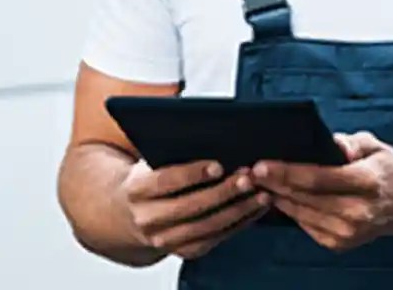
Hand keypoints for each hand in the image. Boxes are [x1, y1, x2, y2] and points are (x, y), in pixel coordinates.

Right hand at [121, 159, 270, 259]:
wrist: (132, 215)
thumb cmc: (152, 179)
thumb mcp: (152, 163)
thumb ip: (175, 155)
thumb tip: (214, 140)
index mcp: (137, 191)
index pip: (166, 181)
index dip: (193, 174)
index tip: (219, 165)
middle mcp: (147, 219)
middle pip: (190, 207)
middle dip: (223, 192)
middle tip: (248, 178)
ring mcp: (165, 240)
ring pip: (206, 227)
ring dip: (238, 210)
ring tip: (261, 194)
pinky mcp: (184, 251)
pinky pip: (216, 239)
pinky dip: (239, 223)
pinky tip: (255, 208)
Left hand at [252, 132, 392, 251]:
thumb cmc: (385, 170)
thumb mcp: (375, 146)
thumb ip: (352, 142)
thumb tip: (334, 145)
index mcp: (368, 183)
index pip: (319, 178)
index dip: (286, 172)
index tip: (262, 165)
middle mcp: (359, 212)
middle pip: (304, 197)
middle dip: (274, 183)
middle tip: (250, 172)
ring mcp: (349, 232)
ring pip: (301, 213)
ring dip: (277, 197)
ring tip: (258, 183)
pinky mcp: (339, 243)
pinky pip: (305, 225)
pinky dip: (290, 210)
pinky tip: (279, 197)